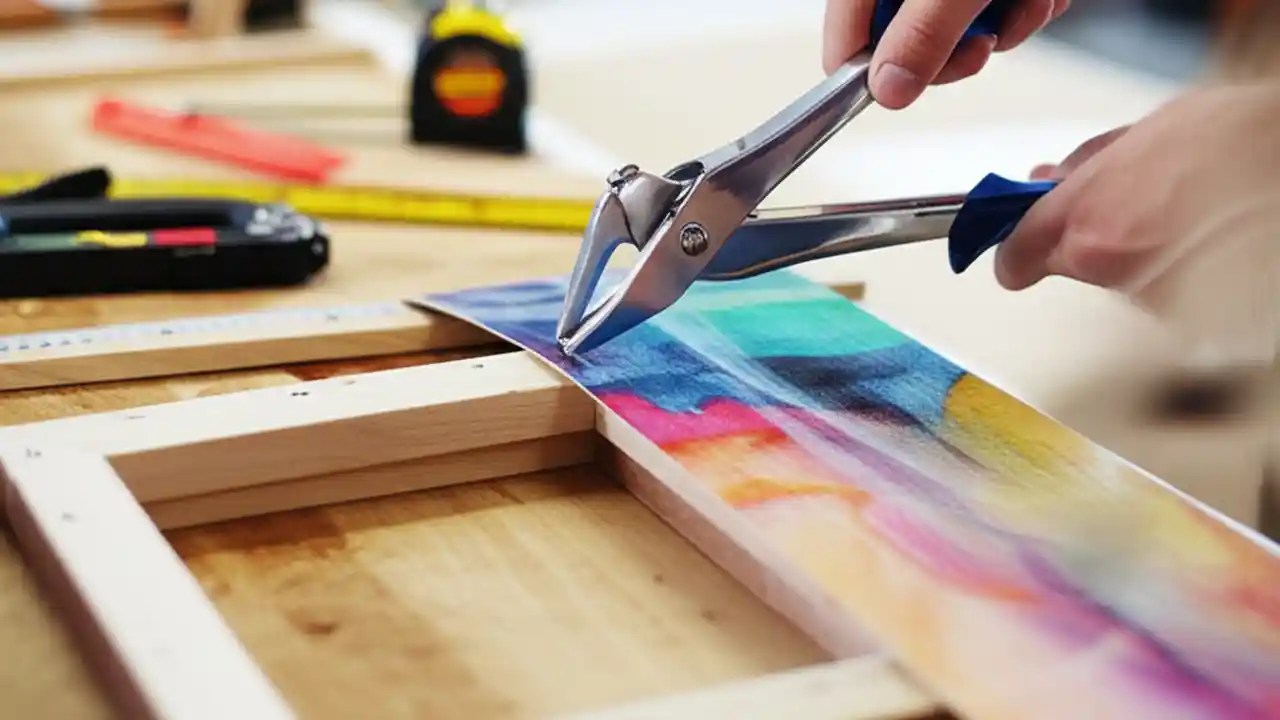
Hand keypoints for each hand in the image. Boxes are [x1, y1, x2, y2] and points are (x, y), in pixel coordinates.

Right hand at [823, 0, 1070, 108]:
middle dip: (960, 48)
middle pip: (907, 44)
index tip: (911, 85)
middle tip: (983, 41)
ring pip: (963, 29)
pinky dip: (1026, 4)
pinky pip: (998, 8)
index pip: (846, 45)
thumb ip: (922, 33)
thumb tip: (888, 90)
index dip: (876, 74)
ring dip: (1007, 24)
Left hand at [996, 83, 1279, 361]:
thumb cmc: (1222, 142)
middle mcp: (1108, 266)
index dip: (1012, 249)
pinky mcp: (1179, 314)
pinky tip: (1191, 237)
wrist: (1276, 163)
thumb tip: (1044, 183)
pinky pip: (1150, 290)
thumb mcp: (1134, 138)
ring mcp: (1145, 294)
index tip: (1010, 250)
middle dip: (1080, 241)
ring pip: (1110, 279)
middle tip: (1119, 212)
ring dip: (1127, 254)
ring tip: (1172, 216)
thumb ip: (1078, 169)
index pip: (1016, 254)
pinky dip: (1163, 269)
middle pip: (1065, 265)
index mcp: (1086, 220)